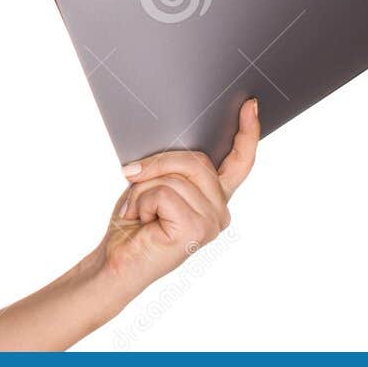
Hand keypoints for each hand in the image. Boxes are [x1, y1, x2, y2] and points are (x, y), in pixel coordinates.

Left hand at [95, 97, 260, 290]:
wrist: (117, 260)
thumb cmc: (134, 223)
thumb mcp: (155, 183)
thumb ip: (175, 167)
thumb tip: (179, 144)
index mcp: (213, 197)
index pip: (238, 162)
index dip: (247, 133)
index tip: (250, 105)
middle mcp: (220, 210)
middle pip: (195, 160)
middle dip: (157, 164)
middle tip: (133, 180)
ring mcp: (212, 222)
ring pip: (175, 175)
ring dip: (143, 188)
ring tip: (140, 211)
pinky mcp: (197, 230)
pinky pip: (163, 192)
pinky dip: (142, 201)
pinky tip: (142, 220)